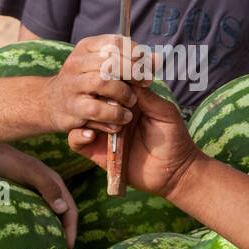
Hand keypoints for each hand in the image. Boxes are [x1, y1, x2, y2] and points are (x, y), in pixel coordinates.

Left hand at [0, 144, 77, 248]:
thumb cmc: (11, 162)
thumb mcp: (31, 172)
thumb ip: (47, 186)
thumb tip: (62, 209)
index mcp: (55, 187)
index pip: (70, 212)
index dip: (71, 230)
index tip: (68, 247)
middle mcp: (46, 196)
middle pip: (59, 220)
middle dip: (60, 238)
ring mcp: (31, 202)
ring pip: (43, 223)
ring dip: (45, 238)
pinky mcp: (17, 207)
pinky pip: (27, 223)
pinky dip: (29, 235)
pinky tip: (23, 247)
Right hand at [45, 35, 147, 134]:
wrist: (50, 104)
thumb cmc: (87, 83)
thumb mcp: (105, 66)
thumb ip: (132, 62)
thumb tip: (159, 58)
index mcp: (87, 47)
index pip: (116, 42)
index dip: (136, 53)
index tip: (148, 66)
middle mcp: (77, 63)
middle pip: (111, 60)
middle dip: (134, 72)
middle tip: (146, 83)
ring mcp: (72, 85)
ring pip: (103, 82)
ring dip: (123, 93)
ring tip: (130, 104)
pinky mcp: (72, 109)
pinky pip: (96, 109)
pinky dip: (112, 115)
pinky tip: (120, 120)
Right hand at [69, 83, 198, 199]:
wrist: (173, 172)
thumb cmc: (173, 138)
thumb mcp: (163, 111)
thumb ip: (145, 95)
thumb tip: (126, 76)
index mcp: (128, 99)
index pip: (110, 81)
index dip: (110, 78)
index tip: (118, 80)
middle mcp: (112, 112)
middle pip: (91, 95)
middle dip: (100, 96)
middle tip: (117, 105)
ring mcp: (103, 131)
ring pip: (81, 115)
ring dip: (94, 117)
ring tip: (117, 128)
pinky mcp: (96, 151)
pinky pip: (75, 140)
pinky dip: (78, 136)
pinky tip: (92, 136)